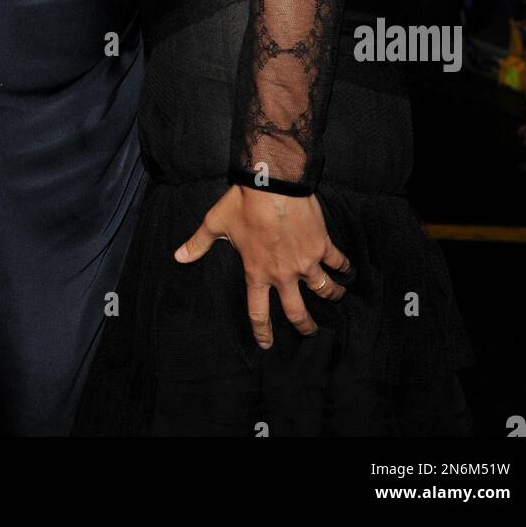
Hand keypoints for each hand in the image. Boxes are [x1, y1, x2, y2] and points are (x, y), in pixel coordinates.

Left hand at [174, 183, 350, 347]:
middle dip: (305, 326)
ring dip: (330, 295)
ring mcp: (305, 261)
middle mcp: (283, 274)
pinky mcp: (321, 245)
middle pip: (296, 311)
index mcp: (256, 272)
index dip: (262, 331)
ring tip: (335, 297)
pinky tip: (347, 270)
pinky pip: (336, 261)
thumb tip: (178, 257)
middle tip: (310, 332)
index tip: (267, 344)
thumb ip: (199, 244)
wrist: (273, 182)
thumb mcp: (216, 223)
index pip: (258, 312)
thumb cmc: (243, 203)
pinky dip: (343, 266)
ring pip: (323, 289)